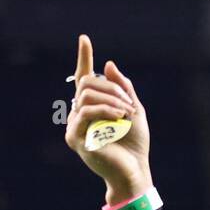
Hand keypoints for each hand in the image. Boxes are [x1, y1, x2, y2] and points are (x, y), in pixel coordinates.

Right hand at [64, 34, 150, 197]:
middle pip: (87, 84)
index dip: (84, 58)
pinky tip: (119, 118)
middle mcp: (80, 115)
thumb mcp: (133, 109)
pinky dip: (105, 110)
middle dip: (112, 89)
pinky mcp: (75, 138)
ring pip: (87, 95)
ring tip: (127, 113)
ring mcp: (75, 127)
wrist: (135, 171)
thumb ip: (122, 88)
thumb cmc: (134, 145)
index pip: (84, 79)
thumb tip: (108, 64)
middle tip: (129, 104)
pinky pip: (86, 111)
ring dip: (111, 100)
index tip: (84, 38)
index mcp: (92, 108)